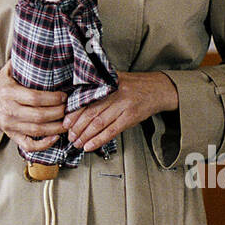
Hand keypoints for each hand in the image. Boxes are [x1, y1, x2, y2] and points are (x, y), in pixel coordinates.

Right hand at [0, 62, 67, 153]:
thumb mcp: (6, 72)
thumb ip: (20, 62)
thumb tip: (37, 48)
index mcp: (8, 93)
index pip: (34, 98)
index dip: (51, 99)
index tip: (63, 96)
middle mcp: (9, 111)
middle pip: (38, 116)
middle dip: (57, 113)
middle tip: (69, 108)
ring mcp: (11, 126)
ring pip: (36, 131)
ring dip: (55, 128)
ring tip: (68, 123)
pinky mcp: (12, 136)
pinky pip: (28, 145)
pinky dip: (43, 145)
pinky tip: (55, 138)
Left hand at [64, 71, 178, 152]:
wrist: (158, 88)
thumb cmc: (135, 85)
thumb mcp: (115, 79)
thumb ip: (98, 87)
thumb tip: (76, 100)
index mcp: (108, 83)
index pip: (86, 99)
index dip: (74, 112)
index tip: (65, 122)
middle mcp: (115, 93)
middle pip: (91, 112)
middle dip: (77, 127)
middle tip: (70, 136)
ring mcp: (124, 105)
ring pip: (99, 123)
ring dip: (86, 135)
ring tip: (77, 143)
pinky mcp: (131, 117)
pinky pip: (112, 131)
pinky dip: (99, 140)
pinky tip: (90, 146)